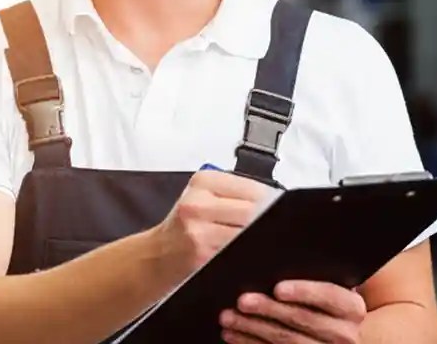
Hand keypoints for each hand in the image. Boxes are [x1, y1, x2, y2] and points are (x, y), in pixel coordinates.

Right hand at [152, 170, 272, 274]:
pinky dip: (248, 254)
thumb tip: (279, 202)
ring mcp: (199, 231)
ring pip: (249, 234)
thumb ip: (236, 195)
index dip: (273, 203)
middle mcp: (197, 203)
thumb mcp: (203, 197)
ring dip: (260, 240)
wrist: (157, 254)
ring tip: (257, 242)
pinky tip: (245, 254)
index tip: (279, 211)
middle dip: (268, 223)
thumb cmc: (185, 225)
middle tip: (273, 230)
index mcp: (202, 182)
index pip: (254, 189)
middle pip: (254, 212)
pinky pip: (240, 253)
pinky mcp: (203, 255)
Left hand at [220, 280, 366, 342]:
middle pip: (304, 320)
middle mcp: (346, 334)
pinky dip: (250, 343)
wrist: (324, 329)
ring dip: (253, 328)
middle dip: (269, 309)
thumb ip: (302, 269)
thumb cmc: (314, 297)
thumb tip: (269, 254)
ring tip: (227, 316)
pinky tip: (232, 334)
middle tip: (241, 300)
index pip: (329, 295)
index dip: (303, 291)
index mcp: (352, 307)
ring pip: (288, 341)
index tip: (277, 288)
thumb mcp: (317, 282)